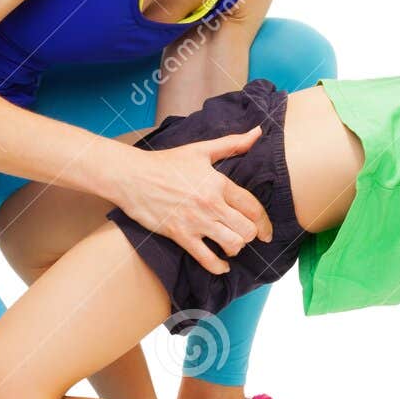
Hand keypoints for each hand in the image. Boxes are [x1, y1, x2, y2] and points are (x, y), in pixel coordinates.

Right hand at [113, 128, 273, 273]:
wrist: (132, 177)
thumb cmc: (166, 163)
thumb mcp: (201, 150)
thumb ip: (232, 143)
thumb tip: (257, 132)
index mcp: (219, 183)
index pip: (253, 207)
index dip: (265, 223)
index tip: (267, 232)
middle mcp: (211, 204)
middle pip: (248, 230)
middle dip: (251, 235)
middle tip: (246, 236)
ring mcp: (196, 221)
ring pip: (232, 244)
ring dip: (236, 248)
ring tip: (232, 246)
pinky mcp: (181, 236)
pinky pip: (207, 259)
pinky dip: (219, 266)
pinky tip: (222, 265)